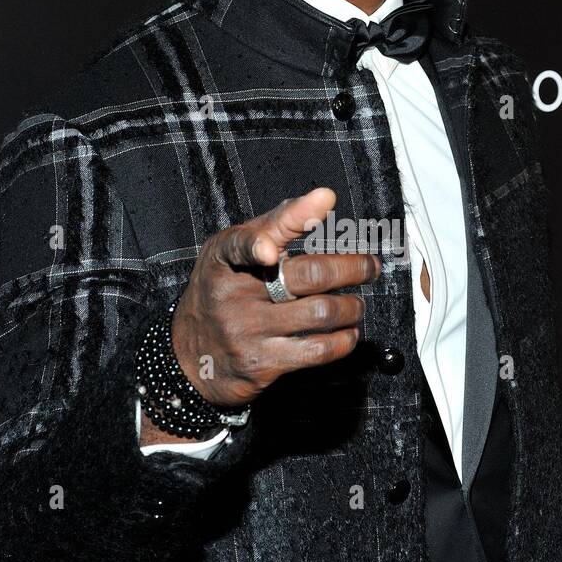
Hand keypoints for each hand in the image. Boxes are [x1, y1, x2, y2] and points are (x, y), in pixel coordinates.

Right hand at [170, 187, 379, 408]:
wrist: (191, 356)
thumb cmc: (222, 292)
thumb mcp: (232, 251)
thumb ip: (276, 224)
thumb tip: (324, 197)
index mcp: (224, 258)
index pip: (242, 244)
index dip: (259, 244)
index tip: (270, 249)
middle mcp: (233, 294)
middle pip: (308, 276)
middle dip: (353, 268)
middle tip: (370, 267)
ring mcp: (247, 331)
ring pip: (321, 313)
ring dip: (353, 307)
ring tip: (357, 304)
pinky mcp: (262, 364)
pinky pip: (317, 350)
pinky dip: (344, 340)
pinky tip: (347, 333)